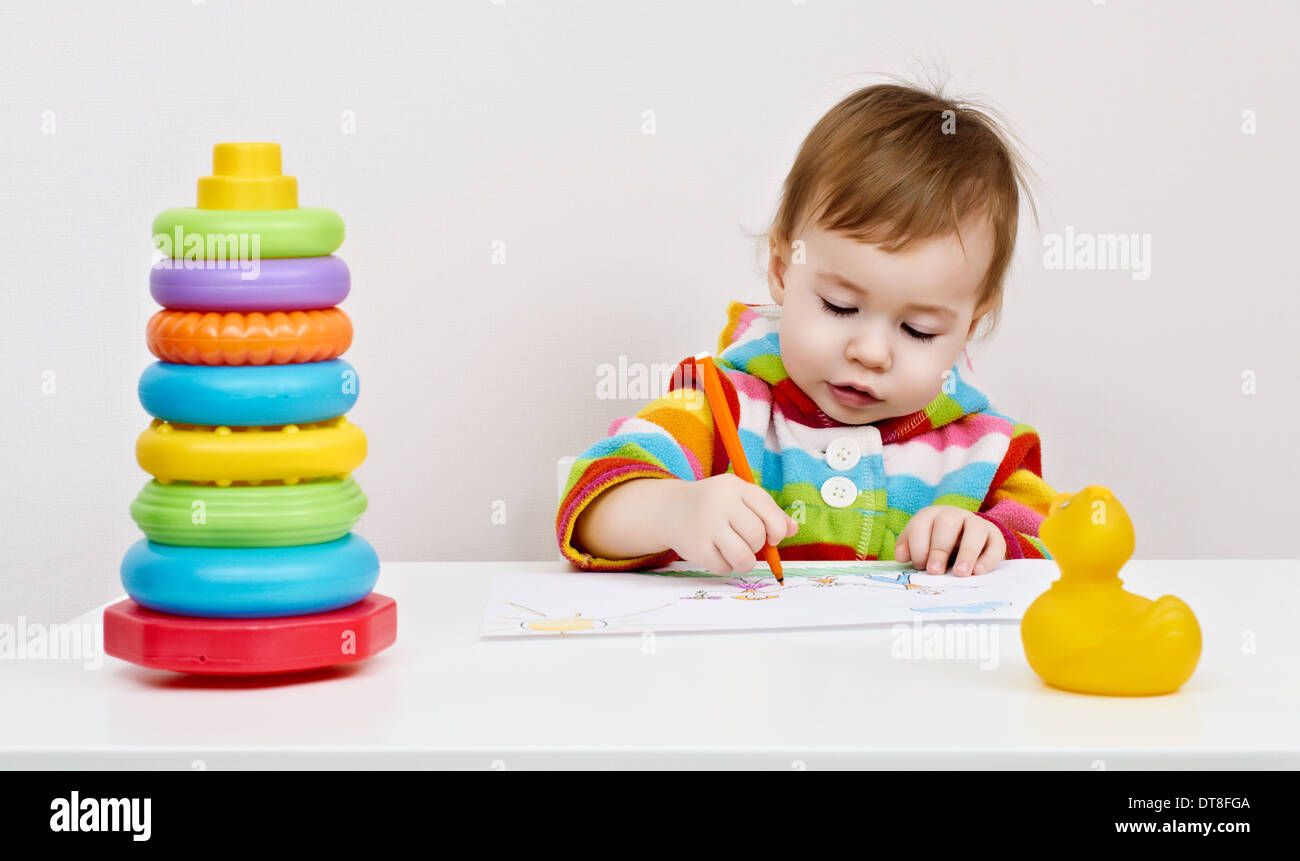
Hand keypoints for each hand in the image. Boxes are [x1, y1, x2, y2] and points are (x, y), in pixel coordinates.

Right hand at [658, 474, 798, 576]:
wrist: (671, 508)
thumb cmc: (715, 504)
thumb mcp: (740, 498)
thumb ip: (768, 512)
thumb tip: (793, 530)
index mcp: (735, 487)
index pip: (769, 512)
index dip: (777, 530)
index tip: (772, 537)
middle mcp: (720, 503)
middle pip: (757, 536)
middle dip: (758, 546)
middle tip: (748, 543)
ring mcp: (706, 526)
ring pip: (743, 556)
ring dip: (747, 562)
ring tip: (740, 555)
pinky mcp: (696, 547)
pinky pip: (724, 567)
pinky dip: (726, 566)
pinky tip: (719, 555)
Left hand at [894, 505, 1005, 576]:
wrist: (966, 542)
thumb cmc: (936, 545)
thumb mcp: (920, 544)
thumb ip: (908, 548)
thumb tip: (901, 557)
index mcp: (931, 516)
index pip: (921, 524)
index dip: (918, 545)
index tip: (919, 565)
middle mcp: (954, 515)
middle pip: (947, 524)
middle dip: (939, 548)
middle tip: (935, 571)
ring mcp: (976, 524)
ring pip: (974, 530)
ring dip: (967, 552)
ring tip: (960, 573)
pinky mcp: (995, 537)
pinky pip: (994, 545)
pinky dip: (987, 559)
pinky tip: (978, 572)